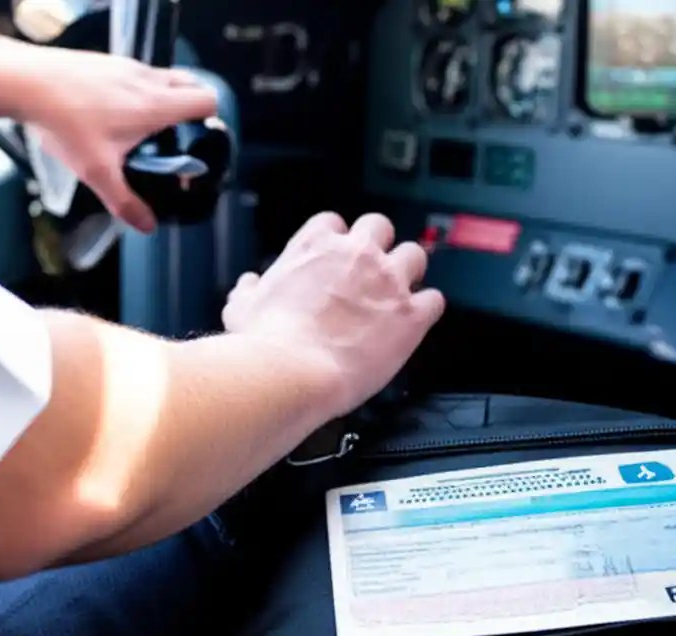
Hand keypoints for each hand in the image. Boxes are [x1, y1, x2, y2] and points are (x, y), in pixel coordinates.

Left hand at [7, 42, 218, 232]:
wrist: (25, 81)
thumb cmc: (64, 123)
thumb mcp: (97, 172)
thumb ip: (125, 202)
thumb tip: (147, 226)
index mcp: (155, 105)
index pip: (207, 100)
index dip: (208, 120)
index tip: (194, 139)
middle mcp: (147, 80)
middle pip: (190, 85)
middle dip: (188, 109)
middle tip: (170, 134)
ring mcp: (126, 66)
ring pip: (162, 78)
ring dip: (160, 99)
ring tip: (136, 127)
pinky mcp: (105, 61)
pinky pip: (134, 73)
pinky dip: (134, 90)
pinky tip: (108, 111)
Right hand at [222, 213, 445, 417]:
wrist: (291, 372)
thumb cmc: (264, 342)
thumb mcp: (240, 308)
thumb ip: (248, 290)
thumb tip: (249, 285)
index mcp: (315, 246)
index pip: (334, 223)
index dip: (337, 241)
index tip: (335, 260)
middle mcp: (356, 255)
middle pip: (380, 226)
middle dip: (378, 246)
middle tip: (371, 272)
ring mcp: (388, 282)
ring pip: (415, 255)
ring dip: (408, 272)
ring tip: (398, 295)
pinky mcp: (411, 314)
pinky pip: (435, 300)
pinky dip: (427, 309)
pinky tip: (415, 322)